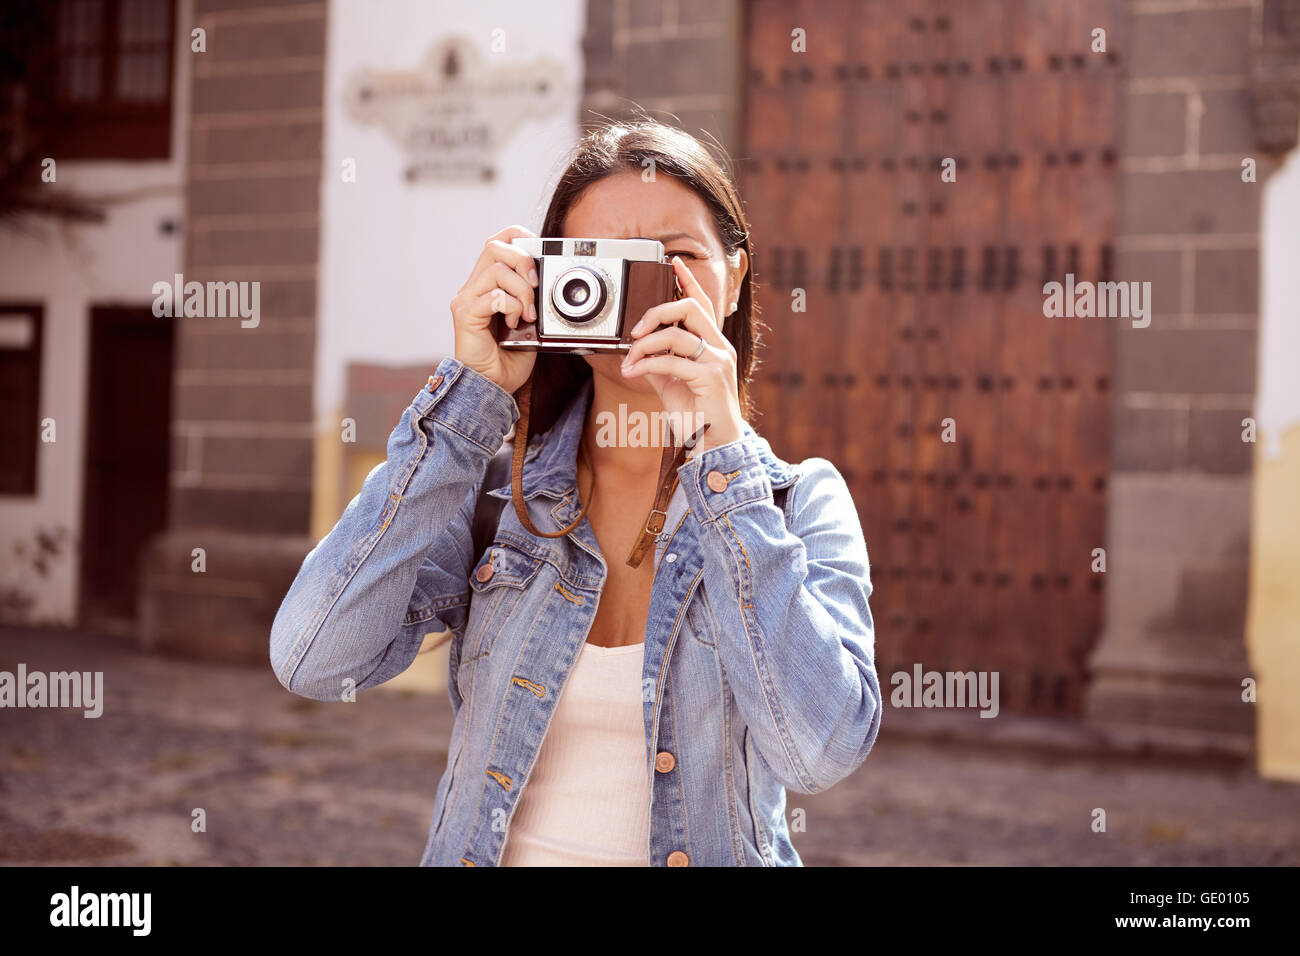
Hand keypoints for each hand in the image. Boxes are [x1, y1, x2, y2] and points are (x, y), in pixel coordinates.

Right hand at [450, 224, 539, 393]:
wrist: (492, 386)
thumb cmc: (508, 359)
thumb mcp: (529, 323)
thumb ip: (533, 300)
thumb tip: (548, 283)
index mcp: (486, 285)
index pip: (496, 243)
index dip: (517, 237)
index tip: (538, 251)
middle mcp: (473, 288)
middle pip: (494, 247)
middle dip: (523, 259)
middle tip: (535, 284)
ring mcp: (466, 300)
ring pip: (496, 269)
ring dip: (521, 289)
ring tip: (527, 312)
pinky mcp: (465, 314)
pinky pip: (493, 296)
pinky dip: (511, 305)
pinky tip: (515, 322)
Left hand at [620, 256, 744, 454]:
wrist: (715, 446)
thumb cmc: (697, 418)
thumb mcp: (672, 384)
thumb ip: (659, 363)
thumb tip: (638, 350)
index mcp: (713, 346)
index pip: (703, 303)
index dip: (688, 281)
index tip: (673, 263)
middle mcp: (720, 348)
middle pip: (690, 307)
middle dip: (657, 311)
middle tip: (635, 330)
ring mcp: (718, 361)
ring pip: (677, 334)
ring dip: (644, 345)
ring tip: (630, 359)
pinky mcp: (711, 377)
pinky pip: (672, 361)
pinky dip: (646, 364)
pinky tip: (633, 371)